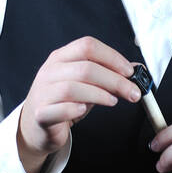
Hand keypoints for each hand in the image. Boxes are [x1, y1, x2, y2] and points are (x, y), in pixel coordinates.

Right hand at [17, 36, 141, 172]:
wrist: (35, 126)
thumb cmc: (63, 102)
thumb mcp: (86, 84)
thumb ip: (108, 75)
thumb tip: (136, 69)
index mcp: (61, 58)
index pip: (87, 46)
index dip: (112, 57)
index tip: (130, 71)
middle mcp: (50, 71)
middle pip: (85, 68)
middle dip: (114, 80)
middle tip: (132, 92)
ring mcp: (43, 92)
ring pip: (72, 88)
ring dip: (99, 94)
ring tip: (113, 101)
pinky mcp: (41, 114)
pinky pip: (59, 109)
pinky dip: (75, 109)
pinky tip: (86, 109)